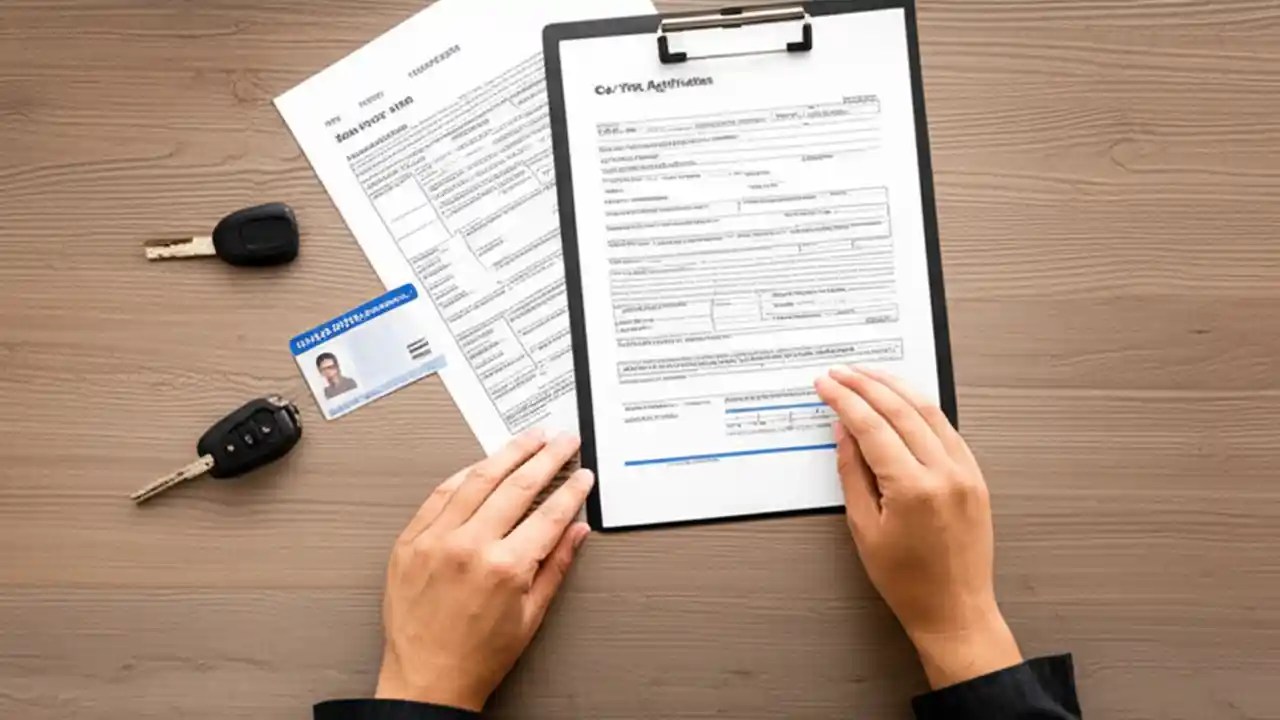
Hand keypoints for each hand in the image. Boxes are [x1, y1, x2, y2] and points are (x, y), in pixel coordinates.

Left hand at [375, 430, 593, 710]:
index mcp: (505, 567)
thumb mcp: (531, 615)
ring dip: (508, 453)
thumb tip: (576, 530)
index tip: (583, 475)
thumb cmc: (477, 656)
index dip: (571, 490)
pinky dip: (464, 475)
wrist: (425, 679)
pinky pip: (440, 495)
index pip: (549, 513)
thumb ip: (555, 565)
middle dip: (546, 457)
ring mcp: (436, 540)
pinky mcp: (411, 541)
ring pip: (477, 480)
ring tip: (529, 438)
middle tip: (563, 440)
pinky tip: (483, 464)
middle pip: (518, 486)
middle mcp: (469, 546)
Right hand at [815, 366, 1021, 688]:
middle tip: (842, 372)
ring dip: (897, 387)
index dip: (845, 400)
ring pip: (929, 411)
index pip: (872, 426)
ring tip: (870, 375)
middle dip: (866, 385)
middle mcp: (944, 474)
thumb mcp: (864, 528)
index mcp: (913, 488)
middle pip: (901, 409)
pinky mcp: (976, 477)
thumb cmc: (908, 582)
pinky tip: (905, 401)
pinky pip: (948, 430)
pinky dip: (923, 409)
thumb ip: (852, 473)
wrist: (954, 610)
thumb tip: (844, 431)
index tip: (826, 385)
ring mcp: (965, 473)